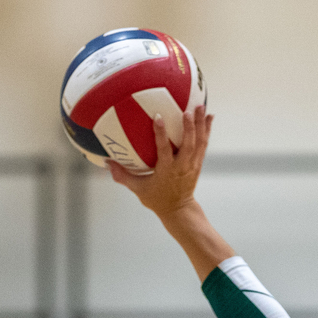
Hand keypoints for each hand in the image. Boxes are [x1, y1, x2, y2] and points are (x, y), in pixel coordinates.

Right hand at [107, 105, 212, 219]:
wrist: (179, 210)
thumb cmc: (157, 199)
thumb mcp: (138, 189)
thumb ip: (123, 176)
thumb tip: (107, 162)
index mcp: (167, 170)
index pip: (164, 149)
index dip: (161, 133)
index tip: (158, 116)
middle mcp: (182, 166)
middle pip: (189, 144)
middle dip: (190, 126)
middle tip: (189, 109)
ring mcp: (192, 165)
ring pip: (199, 142)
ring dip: (202, 124)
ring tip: (202, 106)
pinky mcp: (198, 164)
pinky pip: (203, 145)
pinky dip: (207, 130)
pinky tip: (210, 117)